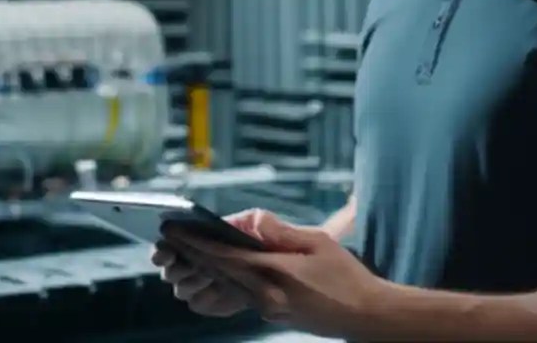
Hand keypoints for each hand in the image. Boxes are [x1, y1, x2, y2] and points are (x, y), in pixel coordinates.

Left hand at [162, 208, 387, 338]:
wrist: (366, 315)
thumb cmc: (346, 276)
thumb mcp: (318, 242)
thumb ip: (282, 232)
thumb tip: (253, 220)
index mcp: (274, 273)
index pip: (224, 256)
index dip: (196, 243)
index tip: (174, 231)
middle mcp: (265, 295)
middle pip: (218, 272)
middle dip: (192, 256)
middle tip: (170, 240)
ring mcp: (266, 309)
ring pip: (226, 286)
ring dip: (204, 269)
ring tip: (186, 252)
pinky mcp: (271, 315)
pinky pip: (238, 297)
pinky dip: (223, 282)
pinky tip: (215, 272)